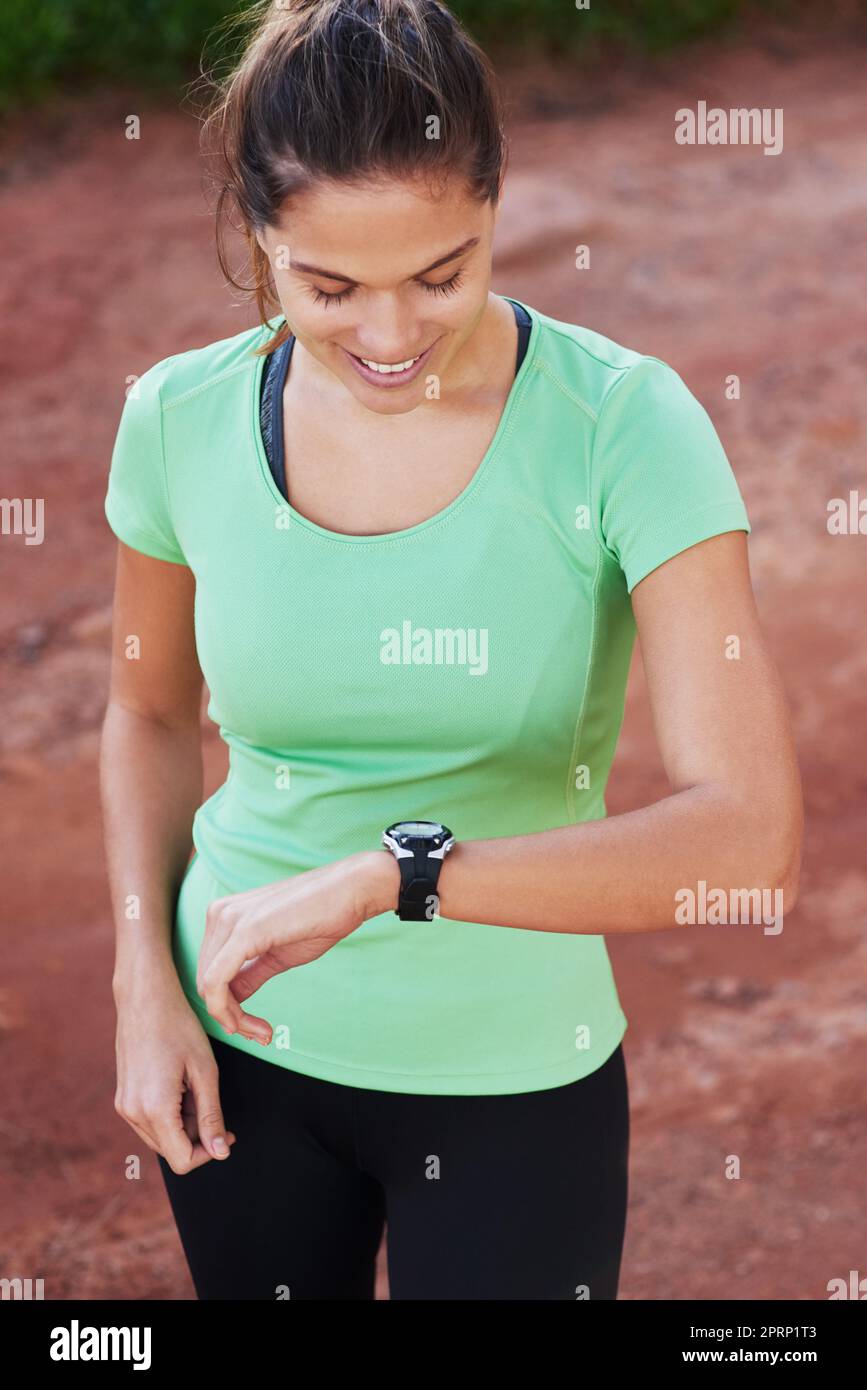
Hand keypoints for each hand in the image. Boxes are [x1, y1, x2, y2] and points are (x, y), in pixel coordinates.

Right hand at [114, 966, 236, 1174]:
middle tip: (213, 1104)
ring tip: (194, 1089)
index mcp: (154, 1109)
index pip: (183, 1160)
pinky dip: (168, 1115)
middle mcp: (133, 1114)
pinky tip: (179, 1086)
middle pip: (171, 1151)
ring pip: (161, 1138)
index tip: (226, 1134)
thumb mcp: (204, 1072)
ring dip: (183, 1126)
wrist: (146, 999)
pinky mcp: (122, 1098)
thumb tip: (220, 1153)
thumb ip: (211, 1116)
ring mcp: (124, 1106)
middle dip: (197, 1137)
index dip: (208, 1153)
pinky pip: (149, 1122)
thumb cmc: (179, 1028)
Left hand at [196, 850, 398, 1040]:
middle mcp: (219, 913)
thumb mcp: (277, 954)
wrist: (351, 890)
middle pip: (206, 982)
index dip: (227, 1007)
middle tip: (262, 1035)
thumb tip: (230, 999)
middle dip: (230, 1016)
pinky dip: (230, 1012)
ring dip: (233, 1019)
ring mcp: (229, 920)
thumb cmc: (320, 918)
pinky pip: (217, 983)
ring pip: (209, 987)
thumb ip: (249, 974)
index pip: (210, 971)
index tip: (256, 1028)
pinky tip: (257, 1026)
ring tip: (263, 1032)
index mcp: (224, 915)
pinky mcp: (244, 931)